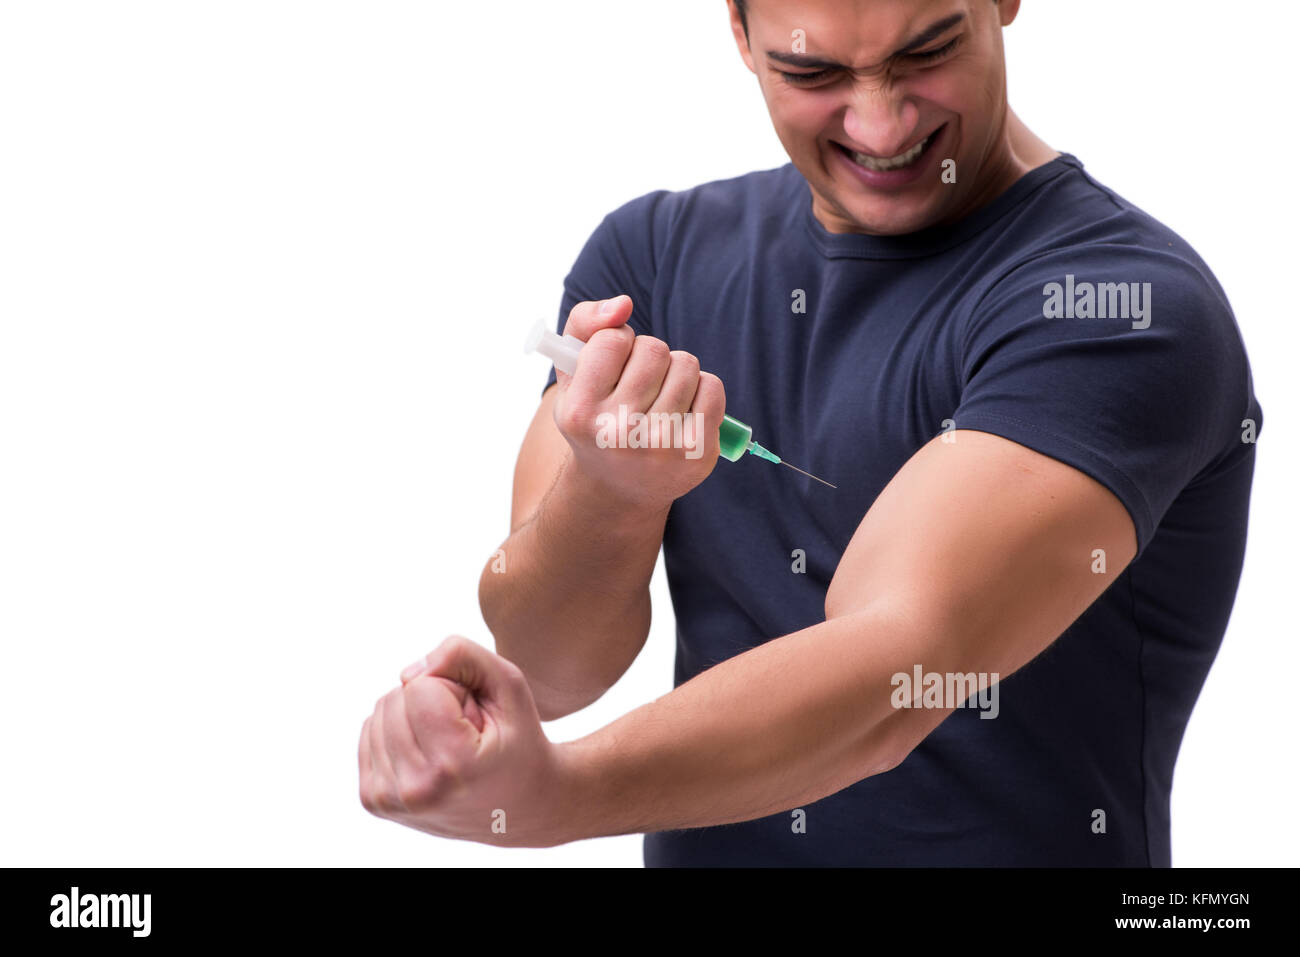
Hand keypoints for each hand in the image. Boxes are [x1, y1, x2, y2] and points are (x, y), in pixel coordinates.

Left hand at [358, 635, 575, 847]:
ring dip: (413, 716)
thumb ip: (464, 655)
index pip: (420, 686)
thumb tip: (407, 673)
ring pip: (380, 712)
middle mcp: (414, 790)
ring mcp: (388, 799)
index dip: (454, 689)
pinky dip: (399, 730)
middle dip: (432, 701)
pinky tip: (428, 752)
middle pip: (395, 698)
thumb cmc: (518, 742)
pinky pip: (371, 731)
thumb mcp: (510, 686)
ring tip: (449, 745)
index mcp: (451, 767)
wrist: (519, 808)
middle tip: (466, 734)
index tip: (478, 720)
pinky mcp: (373, 799)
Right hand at [553, 295, 725, 510]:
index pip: (612, 340)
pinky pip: (712, 386)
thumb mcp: (574, 373)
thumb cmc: (596, 416)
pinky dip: (701, 388)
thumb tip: (623, 305)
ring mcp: (661, 445)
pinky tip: (683, 408)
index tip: (614, 365)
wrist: (619, 486)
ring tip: (660, 397)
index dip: (617, 342)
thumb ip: (586, 323)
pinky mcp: (697, 452)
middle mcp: (619, 432)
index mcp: (580, 413)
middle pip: (654, 348)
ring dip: (676, 371)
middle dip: (649, 356)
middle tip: (639, 384)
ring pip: (686, 363)